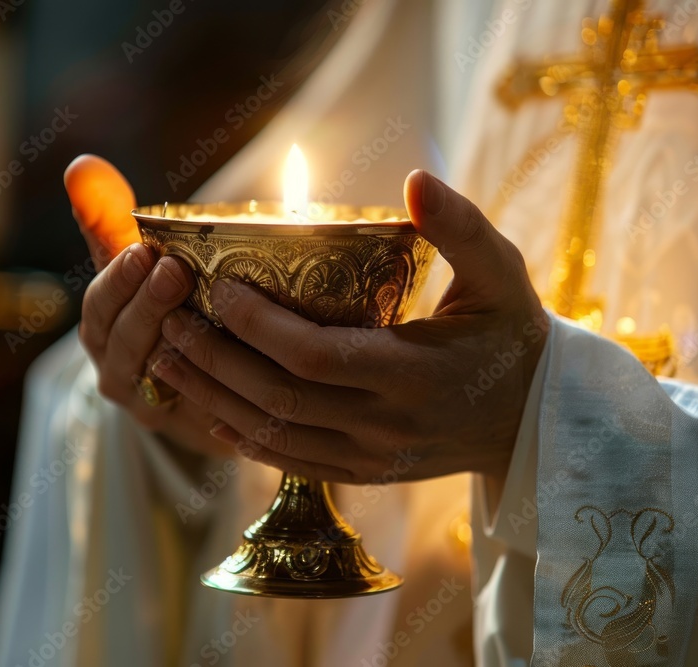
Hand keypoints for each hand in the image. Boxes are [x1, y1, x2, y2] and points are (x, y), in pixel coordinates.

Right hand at [66, 154, 236, 458]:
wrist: (182, 391)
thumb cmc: (156, 311)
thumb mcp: (129, 268)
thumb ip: (107, 220)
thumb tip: (80, 164)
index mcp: (102, 326)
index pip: (101, 304)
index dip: (119, 278)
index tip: (142, 249)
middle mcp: (117, 367)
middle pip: (124, 339)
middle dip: (148, 304)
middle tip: (175, 268)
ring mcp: (150, 401)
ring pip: (159, 372)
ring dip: (180, 340)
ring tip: (205, 309)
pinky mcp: (187, 425)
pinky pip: (197, 405)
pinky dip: (210, 382)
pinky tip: (235, 359)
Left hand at [151, 170, 548, 484]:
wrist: (532, 418)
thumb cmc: (512, 334)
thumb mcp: (501, 274)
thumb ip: (462, 227)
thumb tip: (416, 179)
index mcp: (415, 373)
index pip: (317, 356)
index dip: (259, 325)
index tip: (218, 287)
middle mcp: (387, 425)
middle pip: (280, 399)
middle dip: (216, 361)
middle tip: (169, 322)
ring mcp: (373, 458)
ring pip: (276, 437)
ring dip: (214, 399)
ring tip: (166, 360)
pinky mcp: (365, 474)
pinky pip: (292, 465)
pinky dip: (246, 441)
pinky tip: (209, 413)